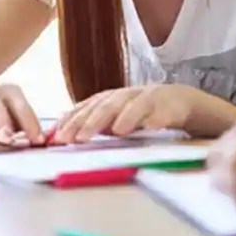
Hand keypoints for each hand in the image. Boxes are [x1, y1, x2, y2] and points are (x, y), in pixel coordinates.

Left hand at [52, 84, 202, 143]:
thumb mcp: (113, 118)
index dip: (70, 122)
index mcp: (108, 100)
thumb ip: (90, 126)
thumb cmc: (140, 113)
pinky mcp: (169, 107)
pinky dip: (157, 119)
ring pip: (133, 106)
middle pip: (105, 106)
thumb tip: (58, 137)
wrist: (179, 102)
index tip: (56, 138)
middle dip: (89, 122)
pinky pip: (163, 113)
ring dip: (123, 117)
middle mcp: (125, 97)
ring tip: (115, 131)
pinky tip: (151, 127)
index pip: (85, 108)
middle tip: (76, 138)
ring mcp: (147, 99)